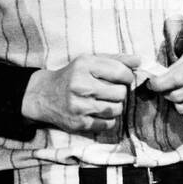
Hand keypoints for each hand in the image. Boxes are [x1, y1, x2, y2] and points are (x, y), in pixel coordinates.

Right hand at [21, 53, 139, 133]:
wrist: (43, 95)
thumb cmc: (72, 76)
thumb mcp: (89, 61)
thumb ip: (115, 59)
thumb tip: (139, 61)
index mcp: (84, 65)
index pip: (121, 72)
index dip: (128, 76)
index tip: (124, 78)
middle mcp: (81, 85)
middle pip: (121, 93)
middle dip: (120, 92)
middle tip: (111, 90)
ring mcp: (80, 106)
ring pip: (117, 109)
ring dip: (115, 106)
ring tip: (105, 101)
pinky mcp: (80, 123)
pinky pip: (109, 124)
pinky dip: (108, 119)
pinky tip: (99, 111)